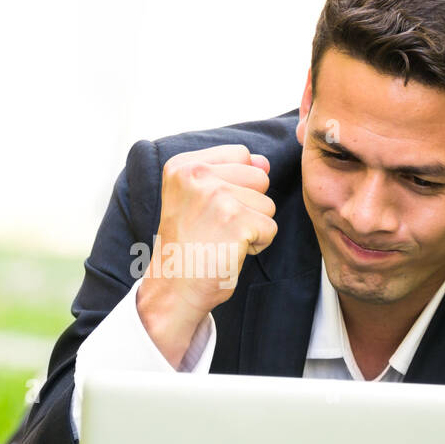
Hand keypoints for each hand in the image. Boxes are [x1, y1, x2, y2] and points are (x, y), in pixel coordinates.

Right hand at [136, 144, 276, 365]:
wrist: (174, 289)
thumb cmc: (187, 247)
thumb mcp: (197, 199)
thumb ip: (230, 173)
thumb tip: (263, 161)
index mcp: (182, 165)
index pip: (240, 154)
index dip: (237, 184)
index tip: (209, 209)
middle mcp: (196, 175)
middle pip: (259, 177)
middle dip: (249, 205)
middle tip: (217, 228)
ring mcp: (216, 197)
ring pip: (268, 204)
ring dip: (253, 227)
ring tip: (222, 240)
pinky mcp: (236, 222)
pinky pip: (270, 228)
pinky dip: (257, 246)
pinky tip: (229, 252)